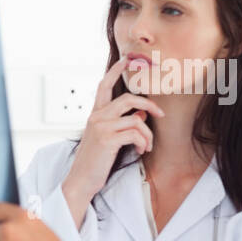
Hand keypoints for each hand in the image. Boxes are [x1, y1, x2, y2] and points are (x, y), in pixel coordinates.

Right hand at [60, 57, 165, 226]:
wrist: (81, 180)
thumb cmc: (94, 161)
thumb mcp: (108, 139)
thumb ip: (121, 124)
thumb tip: (140, 115)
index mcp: (95, 115)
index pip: (104, 86)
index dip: (115, 71)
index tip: (126, 60)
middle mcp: (96, 117)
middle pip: (127, 98)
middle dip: (149, 104)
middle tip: (161, 114)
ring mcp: (101, 127)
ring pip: (136, 119)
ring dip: (147, 134)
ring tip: (146, 146)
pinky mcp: (107, 139)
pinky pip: (136, 133)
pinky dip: (143, 143)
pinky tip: (140, 151)